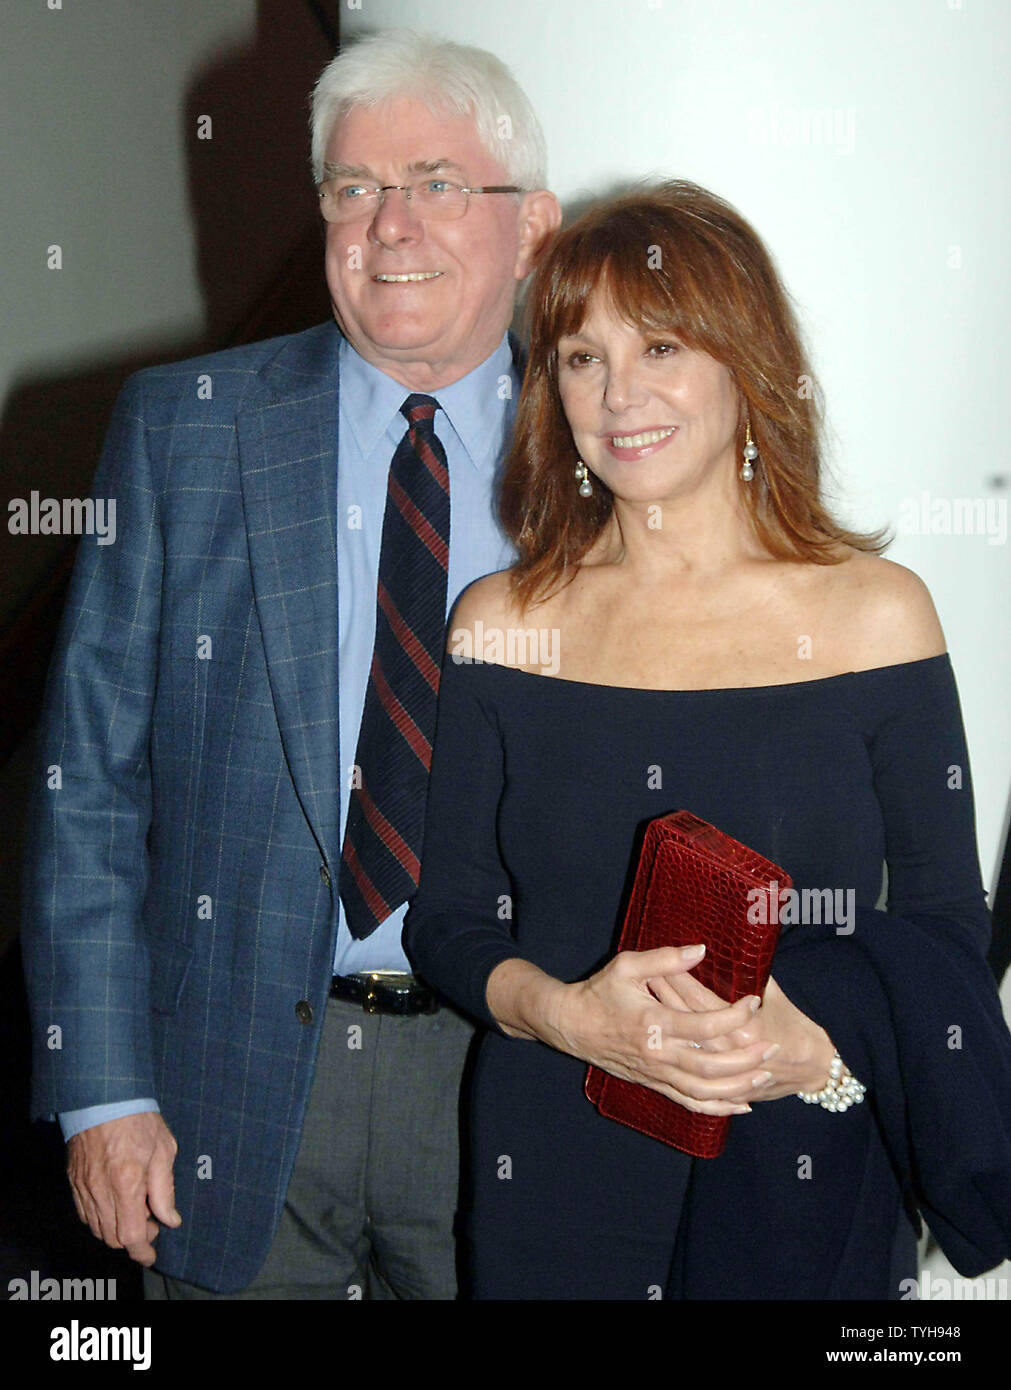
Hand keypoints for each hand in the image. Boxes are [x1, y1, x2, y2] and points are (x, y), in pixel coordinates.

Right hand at [67, 1112, 180, 1265]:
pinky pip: (85, 1214)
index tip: (151, 1255)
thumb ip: (165, 1190)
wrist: (103, 1096)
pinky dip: (101, 1218)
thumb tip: (170, 1220)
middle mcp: (101, 1190)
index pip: (131, 1235)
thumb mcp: (164, 1150)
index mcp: (127, 1182)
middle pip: (113, 1237)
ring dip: (117, 1229)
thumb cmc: (138, 1119)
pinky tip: (116, 1202)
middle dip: (134, 1238)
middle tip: (151, 1220)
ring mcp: (83, 1187)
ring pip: (98, 1228)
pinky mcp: (73, 1181)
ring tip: (136, 1206)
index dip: (142, 1251)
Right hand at [545, 945, 779, 1115]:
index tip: (754, 1002)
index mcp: (654, 1023)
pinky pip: (690, 1103)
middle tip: (774, 1047)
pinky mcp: (654, 1084)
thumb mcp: (627, 965)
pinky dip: (719, 1108)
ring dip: (739, 1087)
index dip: (735, 1016)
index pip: (705, 1025)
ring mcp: (657, 1074)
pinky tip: (741, 1105)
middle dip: (748, 1059)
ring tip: (765, 1075)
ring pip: (705, 1091)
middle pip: (712, 1066)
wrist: (571, 1026)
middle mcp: (659, 1054)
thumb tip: (701, 949)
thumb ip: (666, 959)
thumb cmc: (600, 992)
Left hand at [649, 968, 835, 1100]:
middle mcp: (730, 1050)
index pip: (700, 999)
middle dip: (666, 996)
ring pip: (684, 1043)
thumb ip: (752, 974)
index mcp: (742, 1026)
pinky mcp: (724, 1084)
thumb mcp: (776, 992)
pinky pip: (692, 1071)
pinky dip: (674, 1051)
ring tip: (649, 998)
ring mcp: (726, 1070)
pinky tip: (662, 1039)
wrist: (817, 1063)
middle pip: (686, 1020)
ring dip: (667, 1019)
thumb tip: (729, 951)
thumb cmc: (797, 1022)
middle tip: (647, 975)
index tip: (661, 963)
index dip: (679, 980)